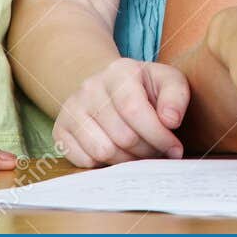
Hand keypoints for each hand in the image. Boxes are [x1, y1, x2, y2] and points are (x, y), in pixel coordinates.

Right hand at [54, 60, 188, 167]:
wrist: (106, 85)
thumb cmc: (142, 87)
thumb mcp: (166, 81)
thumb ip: (176, 95)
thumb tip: (171, 121)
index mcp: (119, 71)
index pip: (135, 110)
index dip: (158, 135)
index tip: (174, 149)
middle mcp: (90, 87)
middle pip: (122, 136)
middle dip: (147, 151)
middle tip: (158, 152)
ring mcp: (71, 109)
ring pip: (103, 152)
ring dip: (127, 161)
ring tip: (139, 153)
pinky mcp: (60, 130)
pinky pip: (84, 161)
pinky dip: (104, 165)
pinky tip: (116, 153)